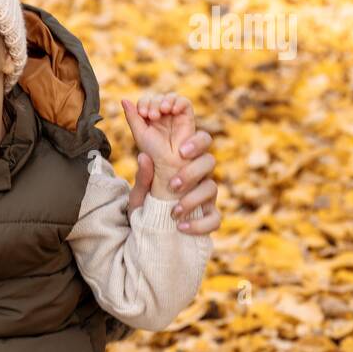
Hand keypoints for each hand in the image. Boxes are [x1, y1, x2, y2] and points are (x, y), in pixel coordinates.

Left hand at [122, 95, 221, 233]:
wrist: (149, 235)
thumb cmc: (147, 207)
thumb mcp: (139, 190)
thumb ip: (141, 173)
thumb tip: (141, 155)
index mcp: (181, 163)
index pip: (193, 137)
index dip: (186, 126)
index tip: (166, 116)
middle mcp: (196, 175)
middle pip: (207, 157)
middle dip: (196, 152)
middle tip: (179, 156)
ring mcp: (204, 195)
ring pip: (211, 186)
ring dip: (193, 195)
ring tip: (173, 209)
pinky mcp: (207, 217)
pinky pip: (213, 218)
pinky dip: (200, 224)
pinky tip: (181, 228)